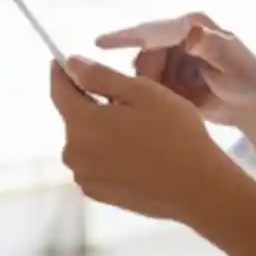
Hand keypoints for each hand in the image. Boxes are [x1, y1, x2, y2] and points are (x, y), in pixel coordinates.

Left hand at [50, 57, 244, 222]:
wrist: (196, 187)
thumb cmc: (173, 133)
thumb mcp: (143, 93)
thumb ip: (101, 77)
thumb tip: (71, 64)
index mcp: (82, 123)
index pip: (60, 92)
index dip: (61, 73)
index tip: (61, 62)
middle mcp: (74, 152)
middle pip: (74, 119)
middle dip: (91, 104)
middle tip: (125, 100)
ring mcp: (85, 176)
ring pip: (85, 142)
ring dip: (100, 131)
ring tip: (134, 130)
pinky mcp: (98, 194)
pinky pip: (94, 164)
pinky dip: (106, 154)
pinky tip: (134, 155)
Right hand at [95, 13, 255, 125]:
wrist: (252, 103)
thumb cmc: (247, 78)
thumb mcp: (233, 63)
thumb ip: (214, 48)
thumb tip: (193, 33)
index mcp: (191, 27)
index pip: (153, 31)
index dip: (125, 36)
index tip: (100, 42)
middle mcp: (177, 38)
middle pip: (144, 56)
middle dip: (150, 76)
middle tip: (171, 94)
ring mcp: (172, 59)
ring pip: (144, 75)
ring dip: (154, 89)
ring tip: (182, 97)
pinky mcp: (169, 78)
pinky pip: (150, 89)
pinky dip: (156, 97)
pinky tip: (176, 102)